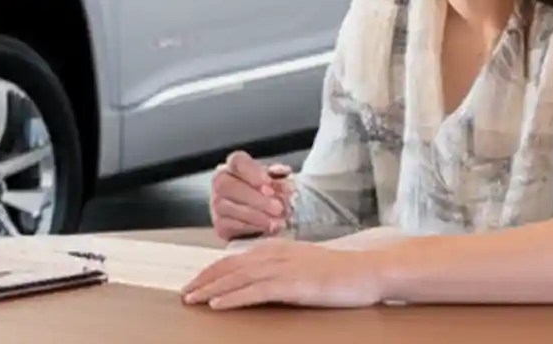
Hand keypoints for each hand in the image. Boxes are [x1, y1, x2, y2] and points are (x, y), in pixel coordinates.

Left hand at [182, 239, 384, 309]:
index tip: (195, 283)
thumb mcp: (304, 265)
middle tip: (184, 294)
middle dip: (204, 280)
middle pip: (229, 266)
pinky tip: (217, 305)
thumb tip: (260, 280)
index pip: (235, 258)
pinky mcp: (292, 284)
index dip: (212, 271)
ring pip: (236, 278)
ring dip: (210, 289)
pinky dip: (232, 297)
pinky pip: (255, 291)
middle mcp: (275, 254)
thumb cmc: (339, 272)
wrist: (368, 271)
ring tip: (191, 299)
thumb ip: (282, 268)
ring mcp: (283, 268)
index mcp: (276, 248)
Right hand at [210, 151, 291, 240]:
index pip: (237, 161)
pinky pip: (229, 226)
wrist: (265, 219)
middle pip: (227, 185)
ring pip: (227, 207)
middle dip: (255, 198)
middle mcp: (221, 182)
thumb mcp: (278, 181)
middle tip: (278, 208)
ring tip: (276, 221)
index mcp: (235, 166)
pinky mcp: (219, 226)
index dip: (252, 172)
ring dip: (255, 215)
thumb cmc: (270, 195)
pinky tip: (266, 228)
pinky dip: (250, 227)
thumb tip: (282, 172)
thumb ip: (280, 175)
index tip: (269, 184)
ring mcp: (217, 204)